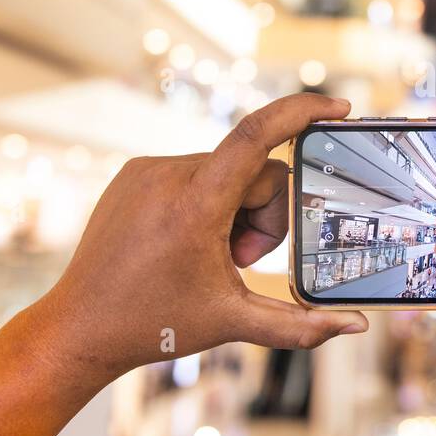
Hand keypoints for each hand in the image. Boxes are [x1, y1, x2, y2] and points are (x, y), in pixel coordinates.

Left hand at [33, 93, 367, 385]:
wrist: (79, 327)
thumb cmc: (154, 325)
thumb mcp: (233, 322)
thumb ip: (301, 324)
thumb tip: (356, 325)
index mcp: (195, 205)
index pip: (257, 134)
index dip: (302, 113)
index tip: (338, 108)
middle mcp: (168, 174)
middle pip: (256, 172)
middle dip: (262, 216)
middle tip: (238, 262)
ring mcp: (147, 168)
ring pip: (228, 171)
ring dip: (235, 211)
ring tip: (209, 256)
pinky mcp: (134, 171)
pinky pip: (197, 171)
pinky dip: (207, 201)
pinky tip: (187, 241)